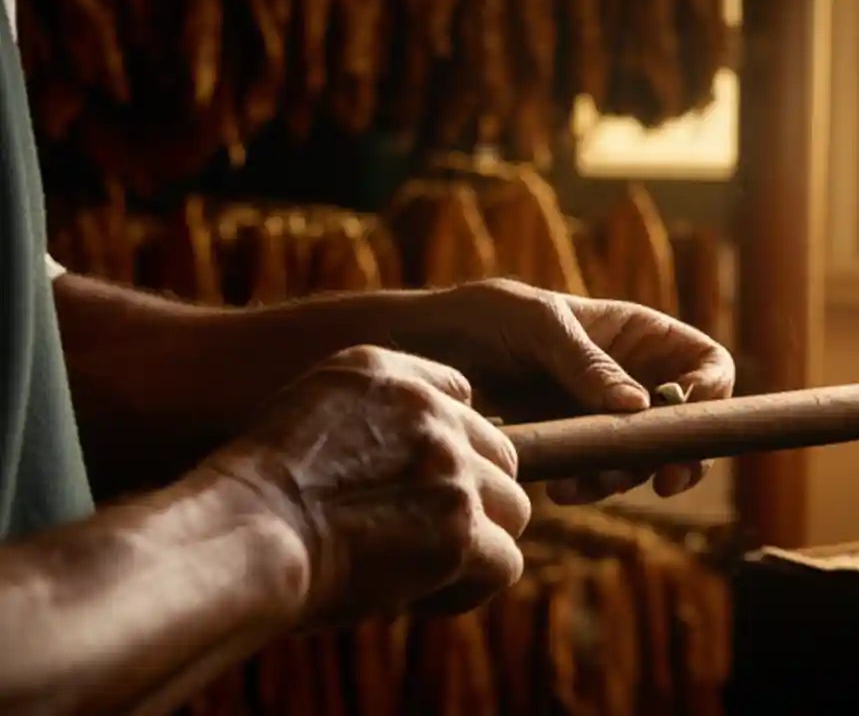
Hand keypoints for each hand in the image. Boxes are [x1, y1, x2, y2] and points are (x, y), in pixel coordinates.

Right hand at [201, 346, 530, 625]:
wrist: (240, 537)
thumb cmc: (256, 495)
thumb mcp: (305, 413)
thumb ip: (370, 412)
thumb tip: (430, 443)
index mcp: (383, 372)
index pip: (460, 397)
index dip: (451, 449)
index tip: (414, 485)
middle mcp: (429, 411)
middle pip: (501, 456)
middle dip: (473, 498)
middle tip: (420, 534)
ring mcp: (451, 469)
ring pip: (511, 509)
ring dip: (477, 544)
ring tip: (422, 567)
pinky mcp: (460, 530)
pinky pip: (505, 562)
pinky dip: (471, 588)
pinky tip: (426, 594)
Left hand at [415, 279, 735, 504]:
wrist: (426, 353)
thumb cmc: (483, 318)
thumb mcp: (537, 326)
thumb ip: (587, 363)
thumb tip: (639, 405)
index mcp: (637, 334)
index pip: (706, 362)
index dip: (709, 392)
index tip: (677, 416)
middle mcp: (631, 376)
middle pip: (689, 421)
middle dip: (680, 453)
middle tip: (664, 481)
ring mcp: (604, 415)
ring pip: (647, 458)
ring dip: (626, 476)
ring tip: (584, 481)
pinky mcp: (575, 446)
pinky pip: (603, 476)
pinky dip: (591, 487)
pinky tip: (561, 487)